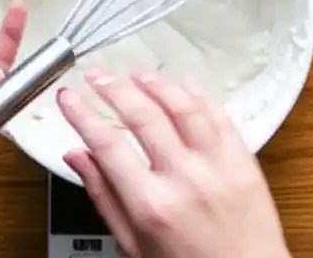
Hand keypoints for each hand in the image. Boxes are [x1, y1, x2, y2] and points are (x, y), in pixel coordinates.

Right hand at [57, 71, 289, 257]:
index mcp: (152, 205)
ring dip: (157, 83)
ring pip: (184, 106)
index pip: (107, 144)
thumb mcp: (133, 245)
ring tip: (135, 73)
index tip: (68, 97)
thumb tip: (76, 156)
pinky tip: (183, 84)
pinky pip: (220, 116)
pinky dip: (199, 95)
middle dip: (114, 88)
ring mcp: (219, 167)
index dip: (81, 114)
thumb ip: (103, 196)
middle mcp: (186, 180)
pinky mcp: (244, 162)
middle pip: (144, 115)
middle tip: (97, 75)